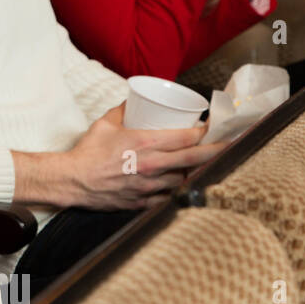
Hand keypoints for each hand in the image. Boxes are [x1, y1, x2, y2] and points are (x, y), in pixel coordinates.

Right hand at [62, 103, 223, 209]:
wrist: (72, 180)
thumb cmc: (88, 152)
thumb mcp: (105, 124)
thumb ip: (123, 111)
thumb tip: (135, 103)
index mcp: (145, 143)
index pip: (187, 137)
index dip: (206, 131)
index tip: (214, 126)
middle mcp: (152, 164)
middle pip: (196, 158)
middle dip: (218, 150)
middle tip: (231, 144)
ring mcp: (149, 185)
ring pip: (185, 178)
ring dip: (196, 170)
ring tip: (204, 164)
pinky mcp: (143, 201)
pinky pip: (169, 196)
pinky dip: (178, 190)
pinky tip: (182, 184)